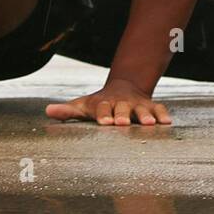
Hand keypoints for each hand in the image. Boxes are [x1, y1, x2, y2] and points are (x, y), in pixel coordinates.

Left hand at [45, 80, 171, 125]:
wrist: (123, 88)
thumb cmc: (99, 104)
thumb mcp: (83, 106)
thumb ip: (67, 111)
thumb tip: (47, 112)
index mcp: (103, 103)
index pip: (102, 108)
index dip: (103, 114)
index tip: (104, 123)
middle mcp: (121, 103)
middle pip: (122, 108)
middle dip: (122, 115)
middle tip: (122, 124)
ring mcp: (137, 105)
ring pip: (142, 109)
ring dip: (145, 116)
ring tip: (148, 124)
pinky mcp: (150, 106)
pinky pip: (158, 108)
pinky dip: (162, 114)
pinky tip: (167, 123)